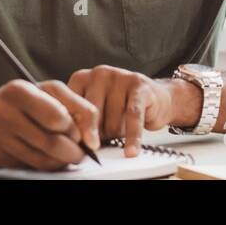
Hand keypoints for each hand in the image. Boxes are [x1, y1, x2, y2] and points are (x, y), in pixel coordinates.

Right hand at [0, 80, 99, 170]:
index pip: (58, 118)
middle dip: (73, 152)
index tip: (79, 133)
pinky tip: (48, 157)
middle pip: (51, 142)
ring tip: (66, 155)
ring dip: (61, 162)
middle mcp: (3, 111)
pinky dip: (45, 167)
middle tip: (80, 152)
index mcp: (19, 90)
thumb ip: (79, 107)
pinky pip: (29, 168)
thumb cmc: (24, 103)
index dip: (75, 129)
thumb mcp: (51, 93)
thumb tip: (92, 139)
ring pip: (42, 160)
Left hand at [66, 65, 184, 155]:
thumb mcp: (95, 113)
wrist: (154, 98)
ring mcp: (120, 76)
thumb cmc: (119, 109)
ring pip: (111, 120)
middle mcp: (98, 73)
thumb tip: (72, 144)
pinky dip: (132, 137)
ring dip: (115, 135)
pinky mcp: (139, 85)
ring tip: (119, 131)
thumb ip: (81, 122)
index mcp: (81, 78)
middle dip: (94, 136)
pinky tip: (130, 151)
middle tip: (98, 145)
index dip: (73, 131)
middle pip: (90, 115)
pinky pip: (133, 117)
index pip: (70, 109)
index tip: (74, 146)